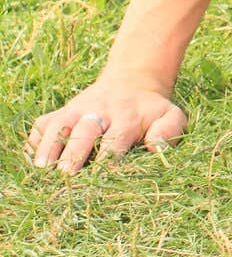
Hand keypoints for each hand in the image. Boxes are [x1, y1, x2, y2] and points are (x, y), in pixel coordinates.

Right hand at [26, 69, 186, 172]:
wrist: (133, 81)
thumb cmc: (152, 110)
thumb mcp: (171, 116)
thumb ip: (170, 130)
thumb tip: (156, 147)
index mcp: (128, 117)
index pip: (117, 138)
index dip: (109, 156)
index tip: (103, 175)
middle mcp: (100, 112)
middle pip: (85, 131)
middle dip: (76, 152)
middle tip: (67, 175)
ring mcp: (77, 110)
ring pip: (59, 125)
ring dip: (50, 145)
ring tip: (42, 168)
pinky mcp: (61, 111)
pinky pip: (43, 123)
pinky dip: (37, 139)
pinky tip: (35, 157)